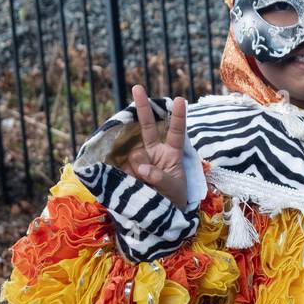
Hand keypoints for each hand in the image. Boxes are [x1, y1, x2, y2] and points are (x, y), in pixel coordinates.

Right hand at [120, 84, 187, 210]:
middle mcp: (154, 152)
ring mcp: (139, 160)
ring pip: (135, 156)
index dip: (178, 117)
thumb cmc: (173, 199)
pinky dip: (127, 178)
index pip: (176, 133)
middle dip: (143, 107)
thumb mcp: (173, 189)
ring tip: (146, 188)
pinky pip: (123, 169)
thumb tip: (142, 168)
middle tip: (138, 87)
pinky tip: (134, 187)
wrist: (159, 216)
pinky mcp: (126, 170)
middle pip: (148, 127)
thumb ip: (160, 177)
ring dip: (139, 171)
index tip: (180, 99)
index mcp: (172, 154)